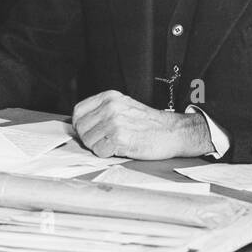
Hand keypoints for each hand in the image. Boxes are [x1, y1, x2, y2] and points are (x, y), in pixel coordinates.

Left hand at [71, 90, 212, 160]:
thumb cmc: (149, 123)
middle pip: (81, 128)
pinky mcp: (119, 138)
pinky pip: (99, 152)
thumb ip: (103, 111)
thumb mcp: (124, 106)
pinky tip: (120, 149)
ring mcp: (114, 122)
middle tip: (104, 141)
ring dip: (99, 147)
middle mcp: (110, 107)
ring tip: (115, 144)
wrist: (173, 132)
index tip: (88, 131)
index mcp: (110, 97)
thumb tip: (82, 124)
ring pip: (88, 141)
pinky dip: (107, 154)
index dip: (80, 125)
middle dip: (89, 138)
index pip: (79, 111)